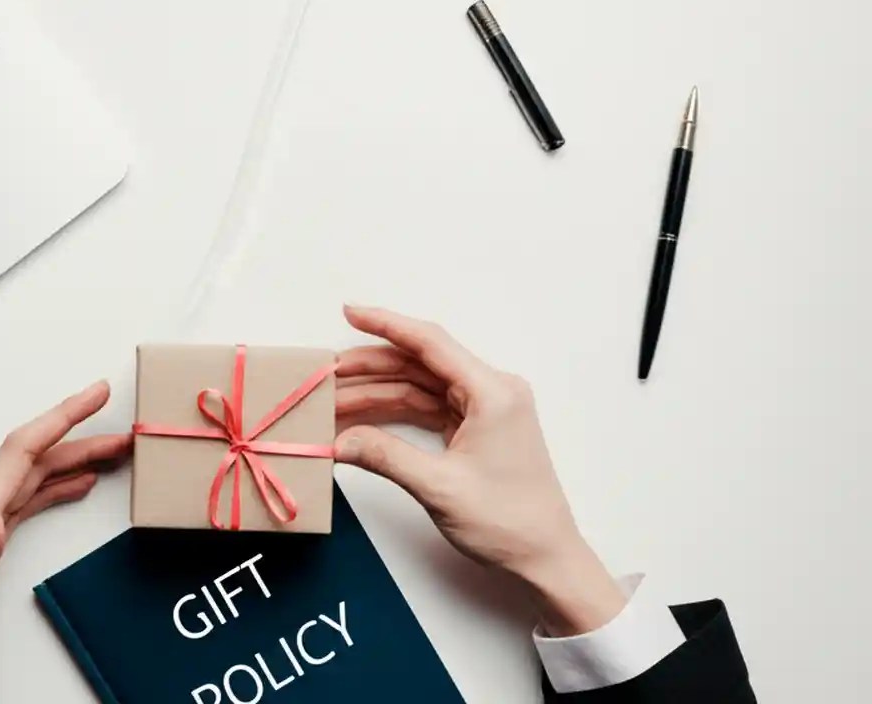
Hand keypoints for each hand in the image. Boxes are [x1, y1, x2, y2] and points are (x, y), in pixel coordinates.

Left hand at [0, 381, 131, 702]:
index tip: (94, 395)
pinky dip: (54, 492)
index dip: (62, 418)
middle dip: (80, 437)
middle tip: (122, 429)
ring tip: (110, 453)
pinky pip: (26, 507)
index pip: (22, 453)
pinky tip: (72, 490)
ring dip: (73, 461)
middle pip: (35, 461)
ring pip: (33, 481)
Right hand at [335, 306, 625, 635]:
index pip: (430, 343)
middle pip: (420, 363)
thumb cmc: (508, 522)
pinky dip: (395, 412)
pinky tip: (362, 418)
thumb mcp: (439, 487)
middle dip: (371, 367)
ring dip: (378, 391)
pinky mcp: (476, 430)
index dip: (386, 325)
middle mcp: (492, 392)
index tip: (350, 312)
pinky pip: (428, 408)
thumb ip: (386, 456)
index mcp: (493, 392)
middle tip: (326, 373)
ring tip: (334, 399)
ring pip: (420, 386)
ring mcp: (484, 411)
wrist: (545, 558)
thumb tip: (339, 441)